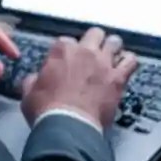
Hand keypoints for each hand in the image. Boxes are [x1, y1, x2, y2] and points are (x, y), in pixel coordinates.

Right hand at [20, 27, 138, 130]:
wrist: (67, 126)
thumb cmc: (48, 111)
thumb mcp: (29, 93)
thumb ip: (33, 80)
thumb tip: (33, 79)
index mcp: (62, 51)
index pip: (65, 41)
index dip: (66, 52)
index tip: (66, 62)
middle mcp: (85, 51)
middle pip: (94, 33)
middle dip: (93, 41)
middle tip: (91, 53)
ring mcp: (103, 63)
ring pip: (114, 41)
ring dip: (112, 48)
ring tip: (111, 56)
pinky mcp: (117, 78)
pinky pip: (130, 61)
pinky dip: (128, 62)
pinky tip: (125, 66)